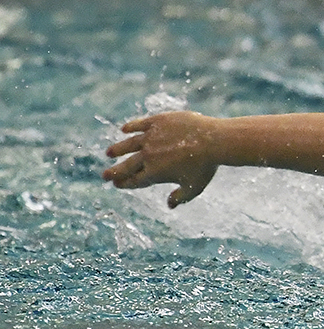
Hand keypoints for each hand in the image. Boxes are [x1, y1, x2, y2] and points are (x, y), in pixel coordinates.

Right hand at [103, 111, 219, 207]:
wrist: (214, 141)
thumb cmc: (206, 166)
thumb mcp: (194, 187)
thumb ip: (180, 197)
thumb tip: (170, 205)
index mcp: (155, 173)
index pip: (135, 180)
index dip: (125, 183)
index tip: (117, 184)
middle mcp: (148, 156)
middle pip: (127, 166)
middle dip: (114, 172)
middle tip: (105, 176)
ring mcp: (151, 138)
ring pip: (129, 144)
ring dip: (118, 149)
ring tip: (109, 153)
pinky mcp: (157, 122)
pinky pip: (140, 125)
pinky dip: (131, 127)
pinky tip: (124, 129)